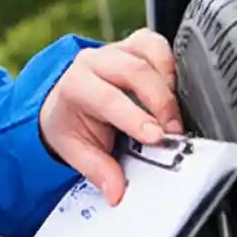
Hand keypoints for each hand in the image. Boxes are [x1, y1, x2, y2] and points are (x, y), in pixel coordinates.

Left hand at [40, 28, 181, 205]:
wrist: (62, 100)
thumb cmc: (70, 122)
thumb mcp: (74, 150)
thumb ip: (97, 170)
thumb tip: (117, 192)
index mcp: (75, 85)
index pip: (109, 98)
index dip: (135, 118)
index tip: (156, 137)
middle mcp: (95, 62)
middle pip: (135, 71)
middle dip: (160, 102)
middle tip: (173, 132)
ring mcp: (115, 50)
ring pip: (149, 52)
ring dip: (168, 83)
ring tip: (173, 113)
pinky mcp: (134, 45)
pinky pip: (157, 45)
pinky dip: (170, 65)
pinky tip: (172, 89)